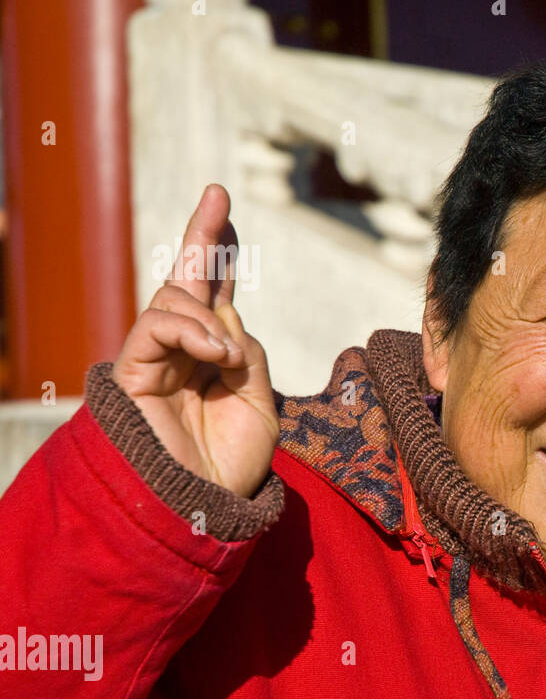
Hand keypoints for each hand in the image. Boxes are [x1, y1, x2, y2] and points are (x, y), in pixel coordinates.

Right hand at [111, 185, 276, 498]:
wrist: (200, 504)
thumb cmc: (231, 463)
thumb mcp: (259, 404)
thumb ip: (247, 355)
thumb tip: (224, 318)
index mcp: (215, 358)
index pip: (217, 297)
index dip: (221, 256)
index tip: (226, 212)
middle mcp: (184, 352)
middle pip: (189, 281)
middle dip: (203, 236)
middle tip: (217, 194)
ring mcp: (156, 359)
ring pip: (173, 301)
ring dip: (206, 317)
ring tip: (225, 356)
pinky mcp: (132, 371)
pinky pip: (155, 326)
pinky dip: (190, 330)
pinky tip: (214, 353)